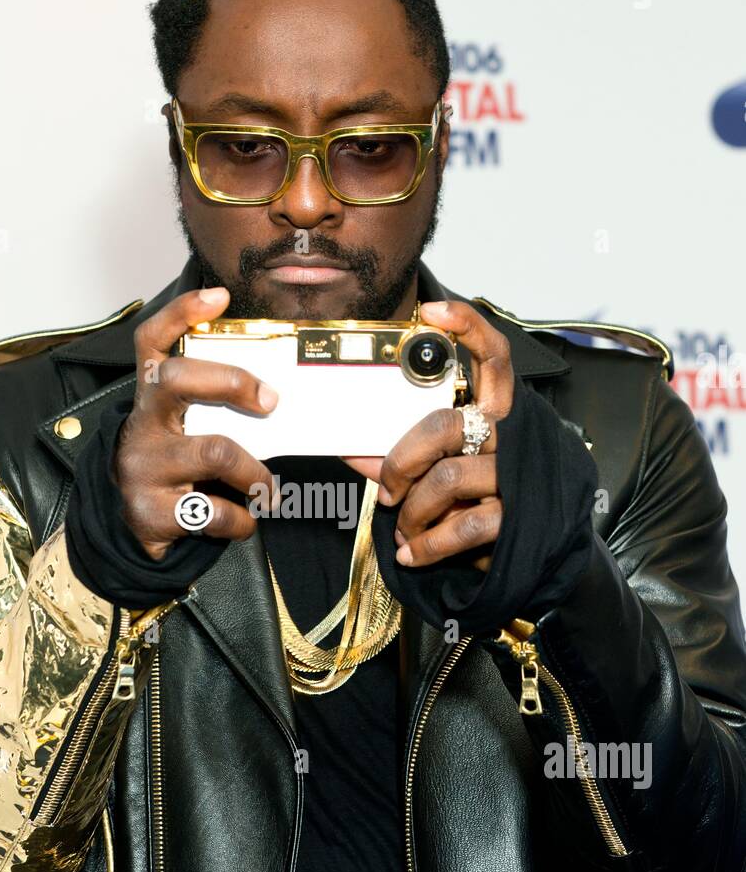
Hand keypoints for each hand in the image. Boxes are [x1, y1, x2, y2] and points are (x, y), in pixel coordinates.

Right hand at [115, 287, 278, 560]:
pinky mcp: (150, 512)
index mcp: (152, 396)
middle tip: (271, 402)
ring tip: (268, 487)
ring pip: (216, 452)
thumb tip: (276, 391)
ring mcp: (143, 467)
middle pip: (177, 381)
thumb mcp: (184, 424)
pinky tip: (244, 518)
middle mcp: (142, 424)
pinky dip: (241, 519)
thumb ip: (213, 402)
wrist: (132, 523)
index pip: (152, 341)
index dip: (180, 313)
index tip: (219, 297)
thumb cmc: (175, 462)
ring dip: (256, 473)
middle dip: (233, 383)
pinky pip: (214, 512)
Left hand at [343, 300, 513, 570]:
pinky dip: (426, 545)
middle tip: (388, 489)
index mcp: (493, 414)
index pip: (493, 358)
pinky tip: (414, 554)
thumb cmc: (472, 504)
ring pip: (446, 479)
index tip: (431, 313)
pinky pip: (461, 526)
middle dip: (402, 460)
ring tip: (406, 528)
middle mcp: (509, 437)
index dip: (468, 327)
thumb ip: (398, 455)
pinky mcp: (516, 518)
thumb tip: (347, 445)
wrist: (524, 558)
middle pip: (445, 425)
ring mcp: (515, 477)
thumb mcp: (436, 472)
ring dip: (412, 511)